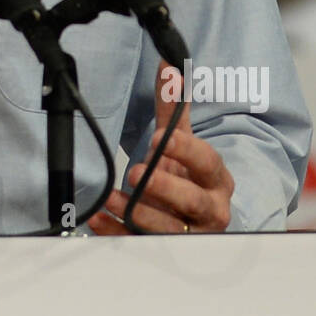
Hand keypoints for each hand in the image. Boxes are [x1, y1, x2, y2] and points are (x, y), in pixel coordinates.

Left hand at [88, 60, 233, 235]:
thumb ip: (174, 107)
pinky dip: (118, 234)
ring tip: (110, 197)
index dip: (185, 151)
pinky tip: (99, 220)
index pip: (207, 162)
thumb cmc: (187, 177)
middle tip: (136, 172)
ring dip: (136, 212)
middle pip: (193, 201)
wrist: (193, 221)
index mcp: (216, 178)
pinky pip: (141, 246)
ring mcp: (190, 235)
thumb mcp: (182, 143)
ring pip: (167, 228)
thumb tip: (168, 63)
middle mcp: (210, 209)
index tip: (161, 138)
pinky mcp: (166, 252)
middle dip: (166, 187)